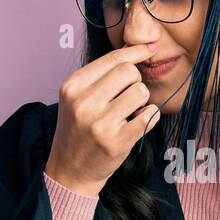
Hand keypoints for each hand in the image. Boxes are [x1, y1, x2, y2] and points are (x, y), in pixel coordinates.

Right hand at [44, 43, 162, 195]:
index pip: (112, 59)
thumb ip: (101, 75)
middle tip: (128, 96)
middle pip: (129, 72)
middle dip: (135, 81)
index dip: (135, 51)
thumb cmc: (78, 130)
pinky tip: (138, 123)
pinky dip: (149, 117)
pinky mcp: (116, 141)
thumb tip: (136, 49)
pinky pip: (149, 116)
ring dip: (141, 101)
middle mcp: (84, 102)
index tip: (149, 48)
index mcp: (72, 86)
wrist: (69, 171)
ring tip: (129, 112)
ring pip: (141, 92)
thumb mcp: (77, 98)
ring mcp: (100, 123)